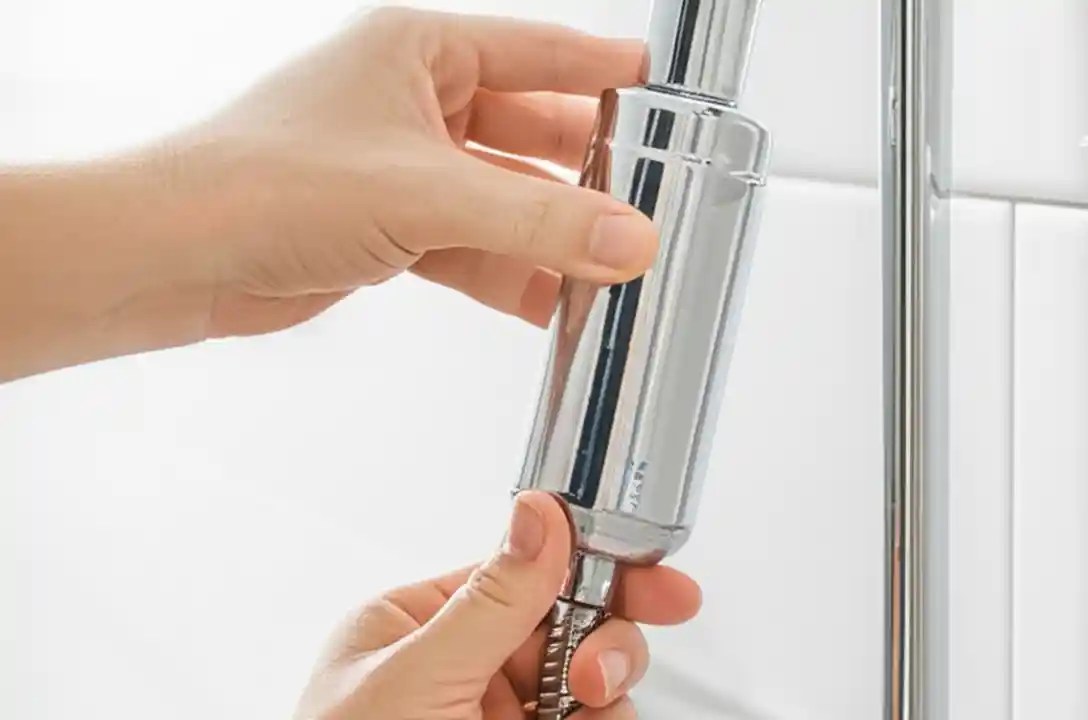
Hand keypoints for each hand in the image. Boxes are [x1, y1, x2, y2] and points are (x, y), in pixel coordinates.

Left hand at [184, 7, 657, 336]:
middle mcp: (412, 102)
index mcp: (418, 51)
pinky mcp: (387, 229)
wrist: (178, 258)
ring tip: (612, 266)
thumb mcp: (428, 194)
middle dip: (584, 173)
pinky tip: (551, 303)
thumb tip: (632, 238)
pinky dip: (509, 274)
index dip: (602, 71)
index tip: (661, 93)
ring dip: (550, 234)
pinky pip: (470, 246)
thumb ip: (539, 220)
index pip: (538, 50)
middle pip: (527, 131)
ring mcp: (400, 169)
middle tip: (649, 200)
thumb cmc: (268, 182)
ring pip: (501, 197)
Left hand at [293, 491, 700, 719]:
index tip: (658, 586)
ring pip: (589, 687)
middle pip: (568, 626)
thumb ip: (490, 603)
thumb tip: (538, 517)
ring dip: (602, 702)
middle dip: (600, 647)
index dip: (596, 569)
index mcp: (413, 628)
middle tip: (596, 677)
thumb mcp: (418, 683)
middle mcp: (456, 672)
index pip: (522, 572)